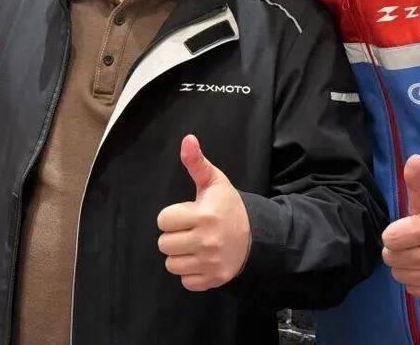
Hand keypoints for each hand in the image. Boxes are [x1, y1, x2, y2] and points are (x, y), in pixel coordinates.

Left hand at [156, 135, 251, 291]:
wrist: (256, 234)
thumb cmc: (229, 205)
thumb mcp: (214, 181)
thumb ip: (197, 162)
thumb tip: (187, 139)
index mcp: (204, 215)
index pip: (163, 220)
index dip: (172, 215)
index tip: (186, 213)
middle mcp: (206, 240)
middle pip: (164, 244)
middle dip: (174, 235)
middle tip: (189, 229)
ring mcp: (210, 262)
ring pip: (171, 264)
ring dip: (179, 255)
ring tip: (193, 244)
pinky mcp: (214, 279)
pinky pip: (185, 280)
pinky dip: (190, 272)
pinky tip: (200, 259)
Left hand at [381, 155, 419, 300]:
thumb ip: (417, 182)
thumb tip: (413, 159)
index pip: (389, 239)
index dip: (395, 233)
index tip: (406, 229)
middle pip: (391, 258)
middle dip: (397, 249)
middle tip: (412, 242)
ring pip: (399, 275)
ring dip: (405, 265)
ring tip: (419, 254)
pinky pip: (412, 289)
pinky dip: (416, 280)